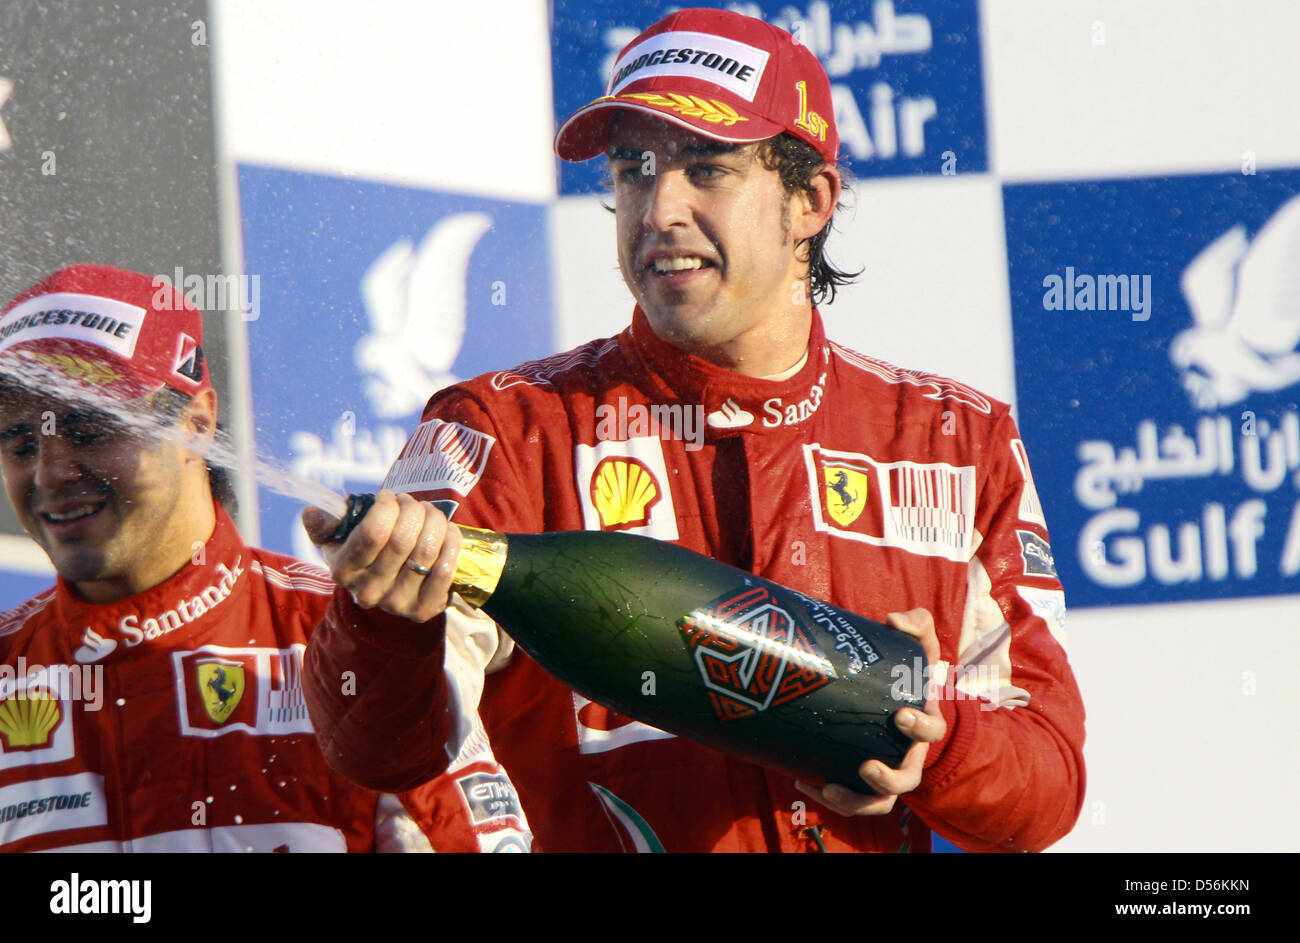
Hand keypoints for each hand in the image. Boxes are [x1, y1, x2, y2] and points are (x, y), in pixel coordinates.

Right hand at [302, 489, 461, 622]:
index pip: (372, 533)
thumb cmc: (364, 552)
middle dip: (414, 510)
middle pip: (402, 539)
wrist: (388, 589)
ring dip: (435, 522)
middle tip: (414, 503)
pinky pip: (445, 570)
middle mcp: (368, 592)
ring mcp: (397, 605)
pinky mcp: (424, 610)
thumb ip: (324, 523)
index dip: (387, 506)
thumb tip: (312, 513)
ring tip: (430, 514)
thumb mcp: (338, 537)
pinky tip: (447, 532)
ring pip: (426, 551)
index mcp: (343, 571)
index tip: (390, 497)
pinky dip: (451, 543)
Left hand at [796, 607, 947, 815]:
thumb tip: (894, 620)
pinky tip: (803, 782)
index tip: (901, 717)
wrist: (888, 692)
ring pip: (879, 801)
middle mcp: (907, 752)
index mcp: (923, 720)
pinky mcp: (859, 778)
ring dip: (856, 801)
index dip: (922, 728)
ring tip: (830, 787)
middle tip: (866, 767)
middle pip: (907, 780)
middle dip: (889, 779)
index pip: (933, 732)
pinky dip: (829, 799)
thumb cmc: (902, 668)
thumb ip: (915, 623)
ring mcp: (884, 768)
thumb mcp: (915, 643)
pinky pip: (851, 799)